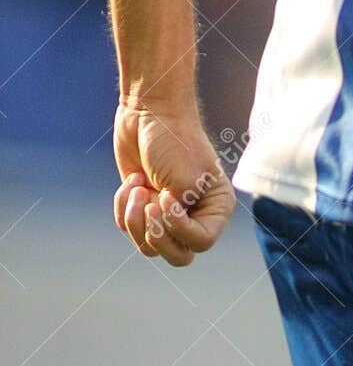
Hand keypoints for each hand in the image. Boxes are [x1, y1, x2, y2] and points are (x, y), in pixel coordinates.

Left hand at [112, 102, 235, 265]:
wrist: (150, 110)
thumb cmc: (174, 141)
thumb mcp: (183, 180)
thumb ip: (176, 215)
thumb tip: (157, 230)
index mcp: (215, 211)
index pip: (201, 242)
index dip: (179, 228)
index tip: (164, 198)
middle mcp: (193, 217)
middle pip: (178, 255)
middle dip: (156, 236)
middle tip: (148, 206)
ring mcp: (166, 214)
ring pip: (149, 246)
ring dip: (135, 219)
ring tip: (136, 187)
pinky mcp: (142, 206)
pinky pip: (128, 226)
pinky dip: (124, 205)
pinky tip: (132, 179)